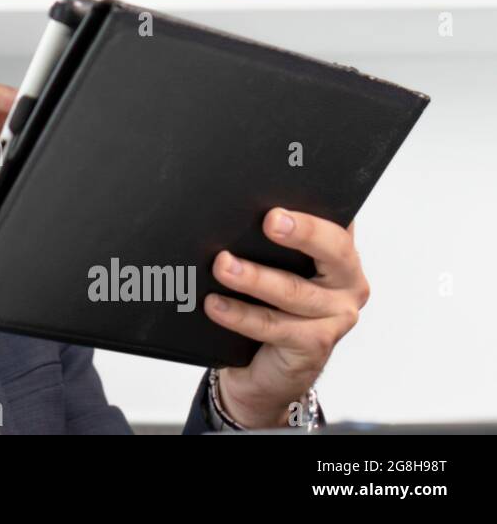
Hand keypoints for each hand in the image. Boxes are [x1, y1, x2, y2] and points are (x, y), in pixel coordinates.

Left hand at [206, 208, 369, 427]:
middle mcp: (346, 282)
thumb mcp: (273, 266)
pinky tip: (215, 304)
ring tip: (223, 265)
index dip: (320, 206)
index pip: (337, 220)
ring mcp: (335, 316)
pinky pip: (274, 327)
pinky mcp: (315, 345)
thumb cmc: (269, 304)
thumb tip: (233, 212)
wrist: (266, 366)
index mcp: (339, 253)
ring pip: (295, 291)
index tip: (292, 197)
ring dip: (255, 278)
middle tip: (271, 221)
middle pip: (334, 250)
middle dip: (303, 232)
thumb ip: (267, 240)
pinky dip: (241, 315)